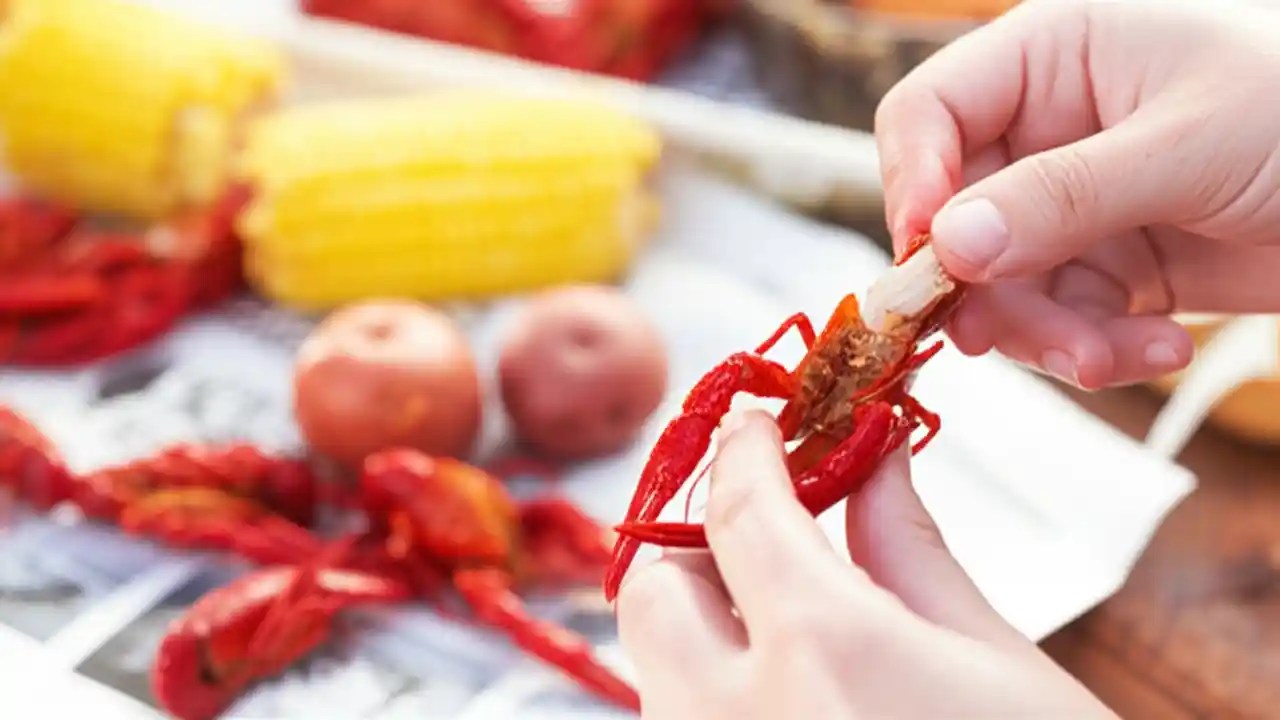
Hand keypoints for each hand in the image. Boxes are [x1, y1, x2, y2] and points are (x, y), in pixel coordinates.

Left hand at [615, 410, 1114, 718]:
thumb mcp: (998, 663)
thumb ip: (911, 551)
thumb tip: (876, 463)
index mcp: (820, 654)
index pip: (738, 508)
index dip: (742, 450)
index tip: (751, 424)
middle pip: (650, 588)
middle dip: (695, 540)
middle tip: (760, 524)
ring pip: (654, 668)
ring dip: (702, 622)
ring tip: (783, 612)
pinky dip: (715, 690)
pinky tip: (784, 689)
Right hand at [876, 0, 1279, 389]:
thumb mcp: (1185, 145)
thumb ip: (1060, 196)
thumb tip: (948, 246)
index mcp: (1053, 57)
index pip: (929, 114)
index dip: (912, 185)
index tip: (930, 262)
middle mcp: (1049, 130)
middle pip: (955, 218)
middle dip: (989, 289)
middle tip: (1017, 340)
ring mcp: (1078, 204)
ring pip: (1003, 286)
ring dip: (1046, 335)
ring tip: (1110, 357)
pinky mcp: (1113, 266)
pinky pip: (1062, 321)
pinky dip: (1097, 350)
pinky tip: (1161, 349)